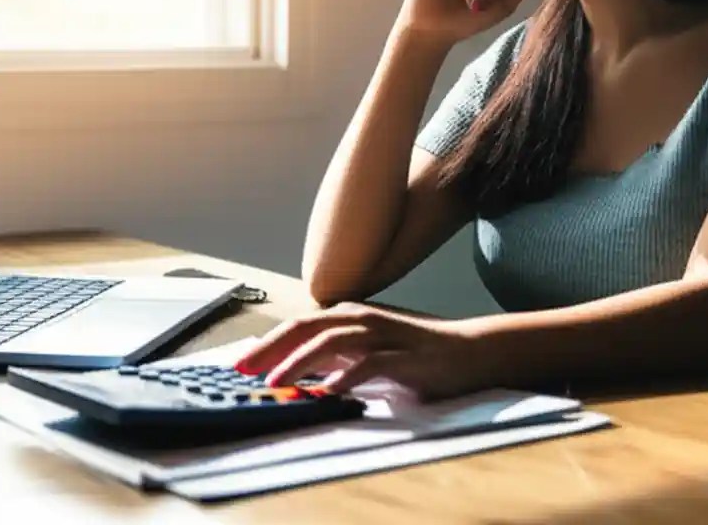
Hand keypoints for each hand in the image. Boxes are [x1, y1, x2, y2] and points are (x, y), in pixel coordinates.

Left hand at [234, 303, 497, 400]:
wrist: (468, 351)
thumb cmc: (411, 354)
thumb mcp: (364, 351)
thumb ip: (331, 356)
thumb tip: (291, 369)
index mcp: (346, 316)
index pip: (297, 325)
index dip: (266, 343)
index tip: (240, 364)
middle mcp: (360, 318)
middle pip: (306, 327)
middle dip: (271, 347)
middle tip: (244, 370)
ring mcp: (383, 334)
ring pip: (332, 341)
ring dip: (300, 361)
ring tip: (277, 381)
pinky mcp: (405, 355)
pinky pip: (371, 364)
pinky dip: (347, 377)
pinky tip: (329, 392)